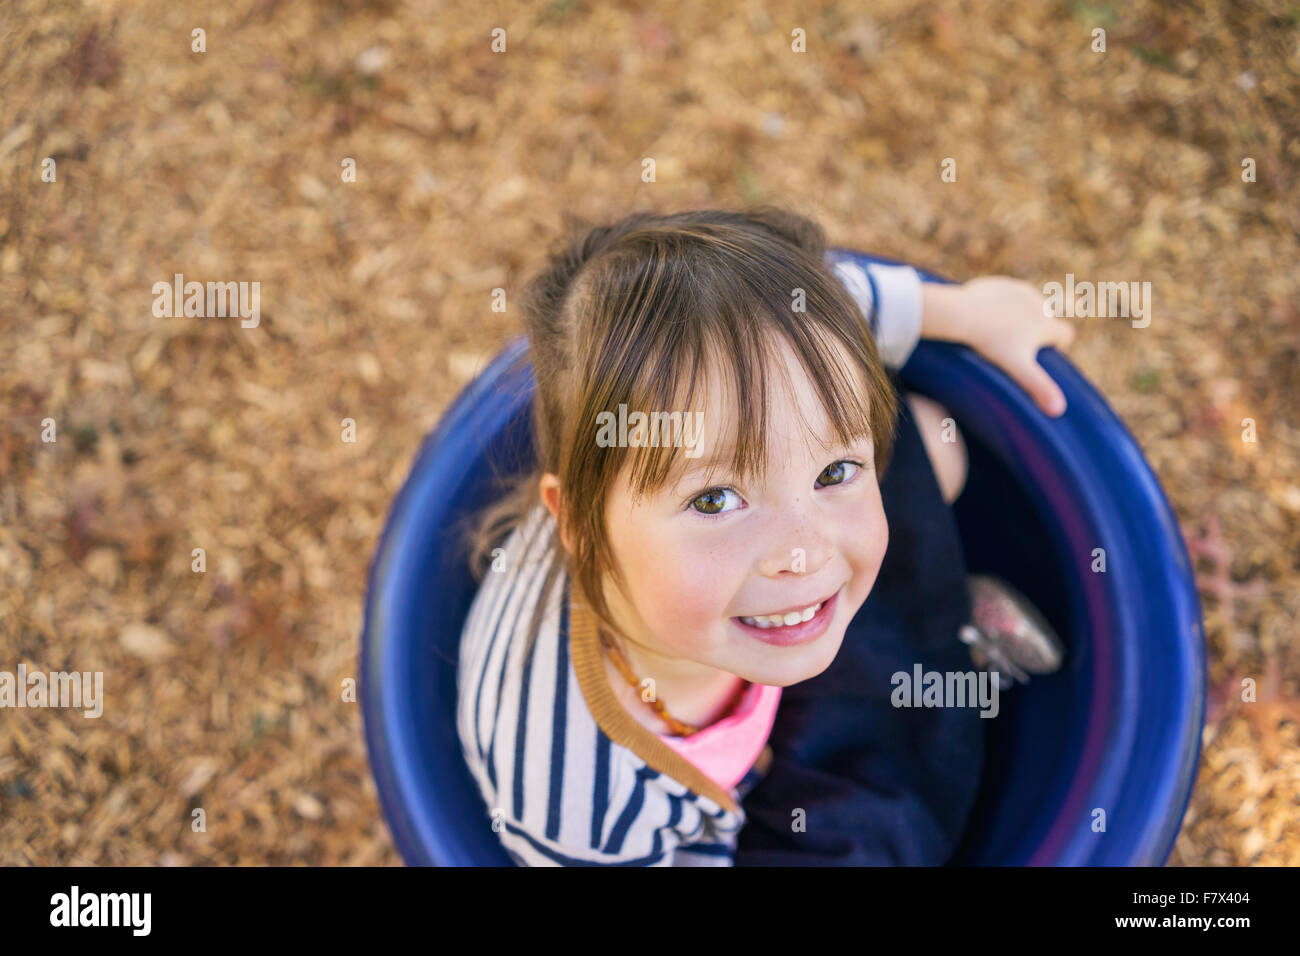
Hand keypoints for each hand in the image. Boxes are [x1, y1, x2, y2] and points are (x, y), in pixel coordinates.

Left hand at [947, 276, 1076, 416]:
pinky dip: (1000, 306)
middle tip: (1013, 348)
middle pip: (1047, 320)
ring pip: (1028, 306)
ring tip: (998, 333)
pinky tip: (984, 317)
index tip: (1038, 357)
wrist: (962, 313)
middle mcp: (1039, 303)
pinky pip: (1006, 296)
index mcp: (1047, 323)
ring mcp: (1020, 291)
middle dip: (1036, 332)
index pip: (1065, 335)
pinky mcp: (1000, 284)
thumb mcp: (1017, 368)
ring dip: (1020, 317)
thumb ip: (1039, 387)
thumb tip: (1059, 411)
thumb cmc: (991, 342)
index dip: (1055, 347)